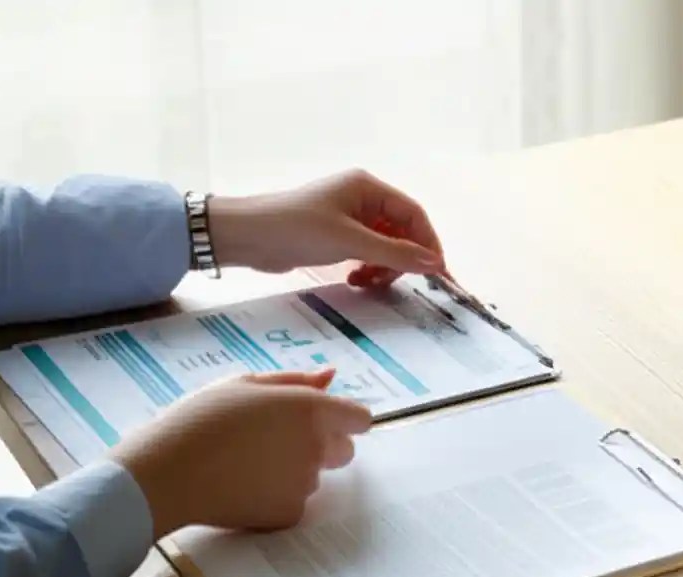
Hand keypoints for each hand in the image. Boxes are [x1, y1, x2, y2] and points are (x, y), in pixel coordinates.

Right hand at [108, 369, 371, 538]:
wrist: (165, 474)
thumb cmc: (199, 420)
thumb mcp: (244, 385)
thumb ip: (295, 381)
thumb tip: (331, 375)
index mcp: (310, 410)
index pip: (360, 419)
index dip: (345, 419)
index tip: (325, 420)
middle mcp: (316, 447)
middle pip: (345, 451)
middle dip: (324, 446)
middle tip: (277, 442)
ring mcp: (305, 484)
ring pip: (314, 477)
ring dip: (294, 470)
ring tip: (245, 463)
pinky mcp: (289, 514)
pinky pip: (294, 503)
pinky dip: (275, 497)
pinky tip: (241, 487)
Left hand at [208, 169, 452, 287]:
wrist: (246, 236)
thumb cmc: (297, 229)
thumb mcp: (350, 241)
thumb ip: (395, 253)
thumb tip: (435, 264)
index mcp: (368, 187)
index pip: (413, 213)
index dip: (427, 242)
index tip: (436, 272)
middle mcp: (362, 198)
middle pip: (401, 231)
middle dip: (401, 258)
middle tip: (393, 282)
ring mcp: (349, 217)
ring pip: (384, 245)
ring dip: (383, 267)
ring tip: (368, 282)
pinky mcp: (336, 235)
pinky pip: (366, 253)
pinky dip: (367, 268)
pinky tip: (355, 280)